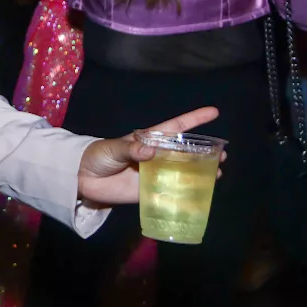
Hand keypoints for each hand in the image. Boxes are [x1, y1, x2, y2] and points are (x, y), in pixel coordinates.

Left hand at [76, 106, 220, 206]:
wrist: (82, 179)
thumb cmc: (97, 156)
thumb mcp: (113, 149)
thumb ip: (131, 149)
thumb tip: (150, 151)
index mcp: (148, 140)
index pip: (175, 127)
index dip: (194, 119)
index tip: (214, 112)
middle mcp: (156, 155)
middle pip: (185, 152)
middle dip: (204, 152)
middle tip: (223, 155)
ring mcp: (154, 173)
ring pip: (183, 171)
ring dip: (200, 172)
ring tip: (218, 174)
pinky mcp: (149, 191)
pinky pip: (171, 192)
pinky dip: (186, 194)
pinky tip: (200, 195)